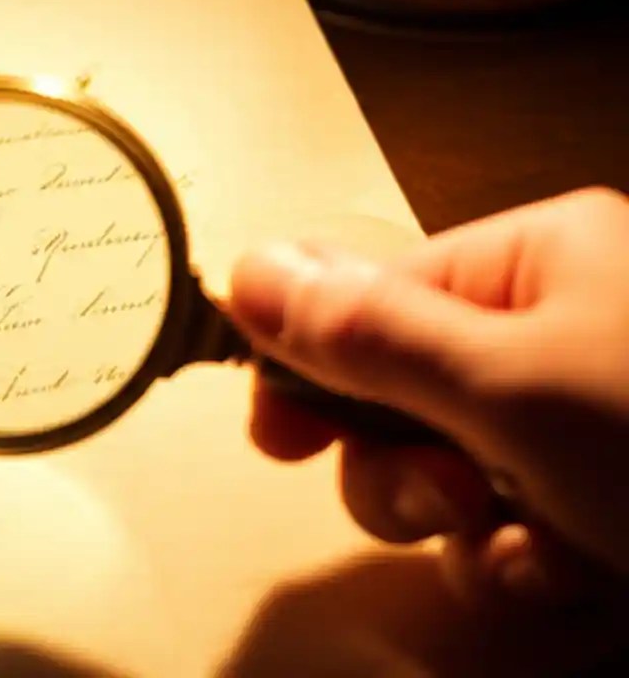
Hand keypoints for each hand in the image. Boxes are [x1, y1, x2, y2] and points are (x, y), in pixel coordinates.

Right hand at [228, 187, 628, 604]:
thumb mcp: (510, 387)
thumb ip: (365, 332)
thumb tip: (247, 268)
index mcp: (539, 262)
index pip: (369, 297)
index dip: (311, 366)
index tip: (274, 432)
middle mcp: (552, 335)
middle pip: (395, 397)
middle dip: (408, 469)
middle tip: (444, 498)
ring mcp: (572, 428)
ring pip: (440, 481)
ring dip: (472, 534)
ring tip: (540, 551)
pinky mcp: (592, 506)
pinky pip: (500, 537)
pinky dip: (526, 571)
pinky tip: (582, 577)